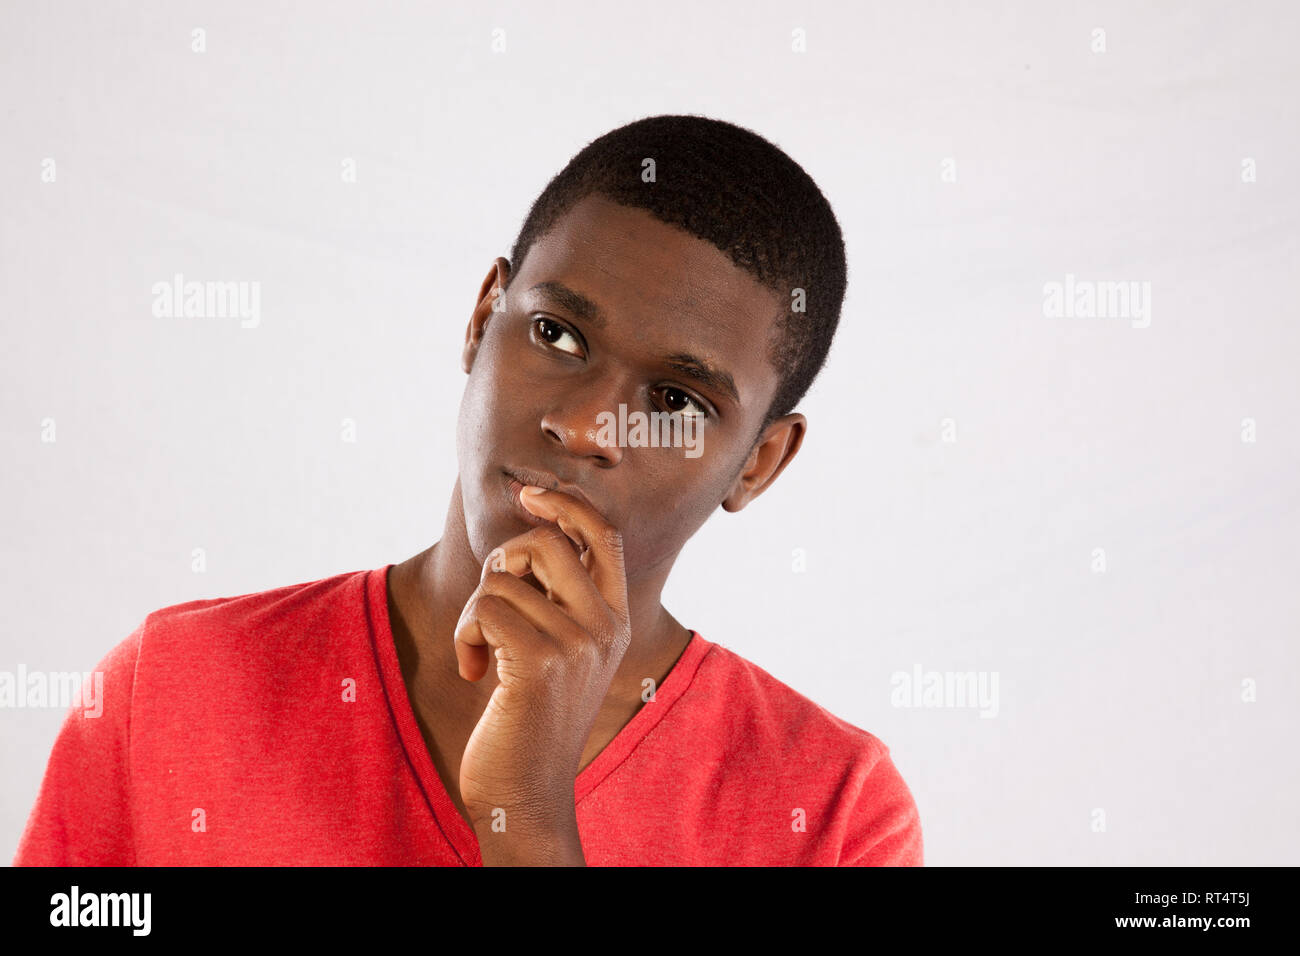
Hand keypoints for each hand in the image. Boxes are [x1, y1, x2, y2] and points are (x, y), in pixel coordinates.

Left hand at [452, 485, 631, 864]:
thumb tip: (533, 526)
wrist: (528, 795)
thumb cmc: (531, 720)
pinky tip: (474, 672)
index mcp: (615, 618)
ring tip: (482, 655)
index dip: (567, 503)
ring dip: (475, 615)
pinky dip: (465, 636)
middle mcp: (605, 625)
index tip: (531, 496)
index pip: (605, 533)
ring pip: (502, 580)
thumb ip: (559, 598)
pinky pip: (483, 609)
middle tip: (492, 604)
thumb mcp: (561, 652)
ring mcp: (577, 642)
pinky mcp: (540, 661)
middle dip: (503, 561)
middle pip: (547, 542)